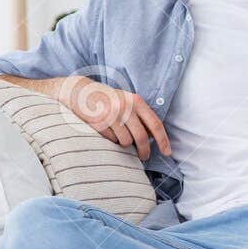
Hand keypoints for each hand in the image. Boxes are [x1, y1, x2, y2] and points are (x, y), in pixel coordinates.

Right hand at [54, 75, 170, 160]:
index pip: (155, 124)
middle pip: (142, 137)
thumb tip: (154, 138)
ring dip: (124, 144)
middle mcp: (125, 107)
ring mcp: (111, 115)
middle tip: (144, 156)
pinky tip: (107, 131)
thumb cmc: (107, 100)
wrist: (80, 92)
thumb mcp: (127, 101)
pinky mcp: (98, 123)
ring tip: (118, 136)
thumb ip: (140, 116)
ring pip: (126, 141)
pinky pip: (111, 140)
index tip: (167, 152)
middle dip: (144, 151)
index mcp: (136, 101)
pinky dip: (111, 140)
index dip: (163, 140)